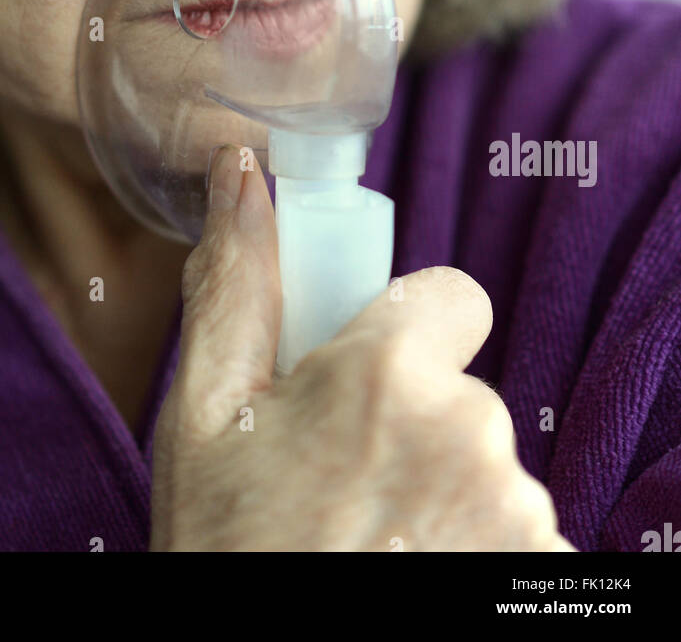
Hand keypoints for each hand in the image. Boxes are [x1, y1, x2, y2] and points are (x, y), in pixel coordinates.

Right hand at [150, 146, 576, 551]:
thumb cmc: (228, 549)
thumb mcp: (203, 413)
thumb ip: (235, 282)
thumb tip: (240, 171)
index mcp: (391, 374)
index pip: (453, 294)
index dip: (408, 333)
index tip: (366, 381)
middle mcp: (472, 433)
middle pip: (463, 386)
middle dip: (414, 420)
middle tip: (343, 481)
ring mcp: (517, 512)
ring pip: (487, 461)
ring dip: (442, 489)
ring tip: (370, 539)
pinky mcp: (541, 573)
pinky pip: (515, 527)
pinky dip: (472, 546)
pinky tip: (406, 568)